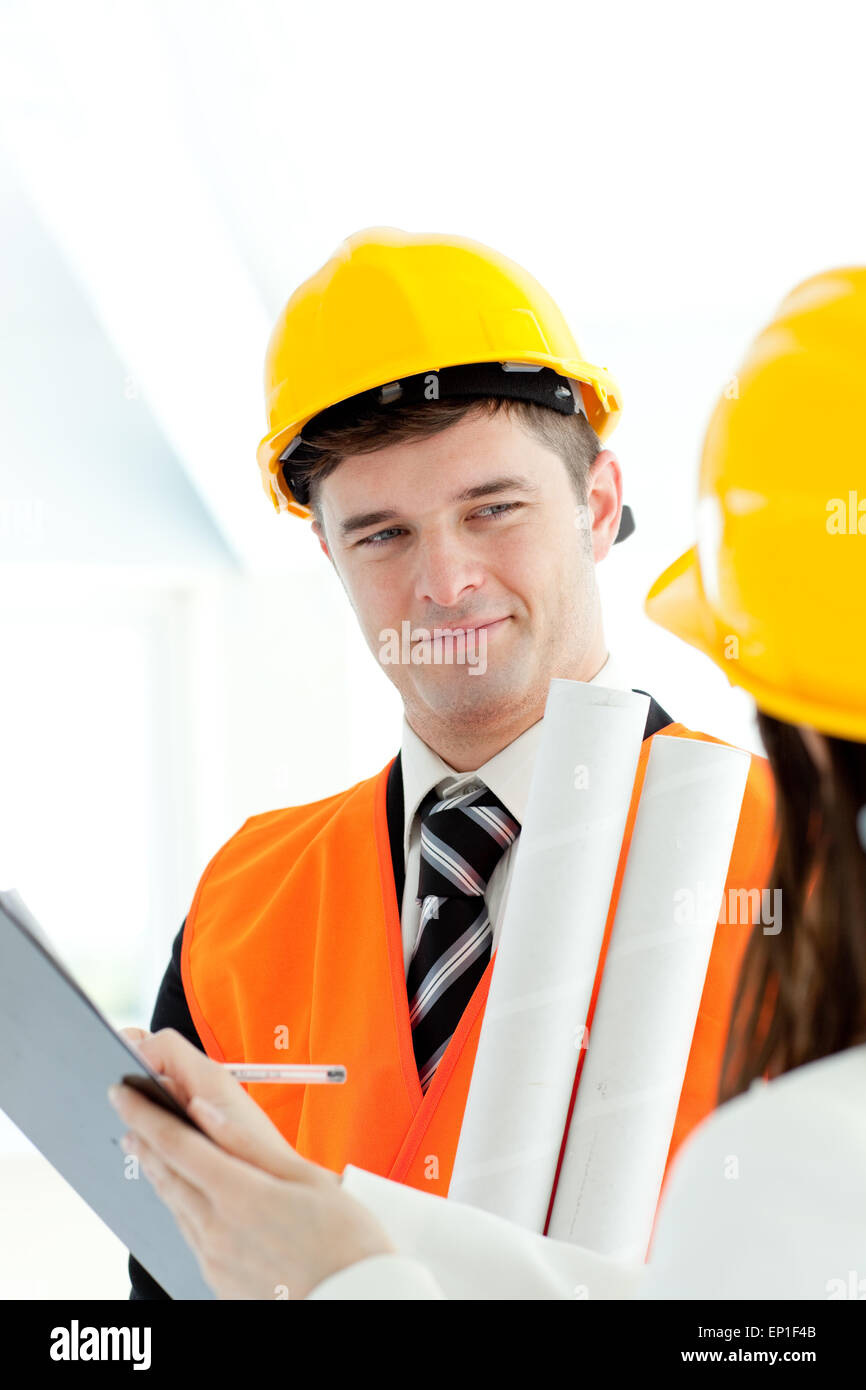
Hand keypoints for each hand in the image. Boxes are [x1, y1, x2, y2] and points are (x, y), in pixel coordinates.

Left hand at [110, 1027, 395, 1298]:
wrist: (357, 1302)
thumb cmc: (345, 1241)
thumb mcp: (306, 1177)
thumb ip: (248, 1142)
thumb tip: (205, 1111)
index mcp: (240, 1194)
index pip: (176, 1143)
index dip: (144, 1114)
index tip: (124, 1092)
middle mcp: (218, 1229)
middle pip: (166, 1175)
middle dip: (142, 1140)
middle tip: (126, 1116)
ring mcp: (215, 1259)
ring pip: (174, 1206)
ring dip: (156, 1173)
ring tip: (146, 1150)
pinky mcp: (220, 1281)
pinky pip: (189, 1236)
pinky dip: (179, 1208)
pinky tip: (183, 1199)